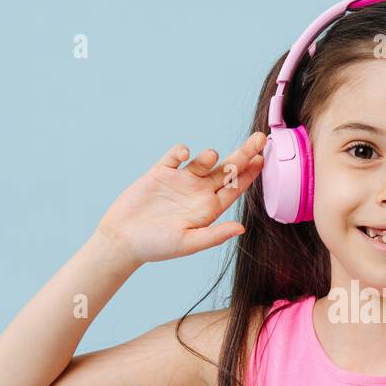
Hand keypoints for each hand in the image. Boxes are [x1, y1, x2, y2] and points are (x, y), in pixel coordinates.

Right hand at [96, 131, 265, 264]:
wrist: (122, 239)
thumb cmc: (156, 247)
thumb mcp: (188, 243)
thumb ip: (214, 235)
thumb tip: (241, 228)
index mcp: (208, 209)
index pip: (235, 188)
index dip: (250, 174)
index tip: (263, 159)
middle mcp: (198, 192)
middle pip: (226, 170)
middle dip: (243, 154)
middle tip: (259, 138)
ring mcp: (180, 181)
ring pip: (203, 161)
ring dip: (210, 156)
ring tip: (212, 155)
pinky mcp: (160, 173)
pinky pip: (175, 156)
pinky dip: (181, 151)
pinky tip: (185, 152)